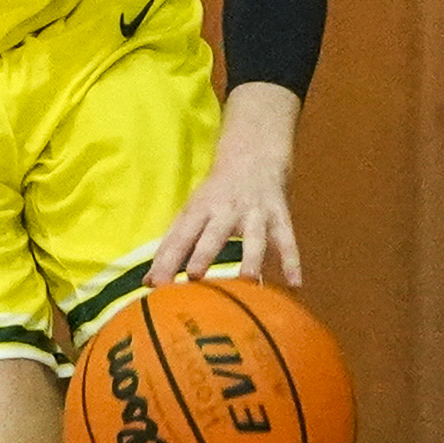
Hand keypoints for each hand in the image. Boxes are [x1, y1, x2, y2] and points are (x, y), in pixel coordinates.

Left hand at [148, 80, 304, 287]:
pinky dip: (292, 261)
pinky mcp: (278, 216)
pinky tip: (295, 284)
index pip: (179, 237)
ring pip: (254, 237)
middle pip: (213, 234)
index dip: (167, 260)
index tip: (156, 284)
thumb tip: (148, 283)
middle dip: (204, 254)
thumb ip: (171, 247)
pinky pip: (287, 240)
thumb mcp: (190, 213)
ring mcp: (254, 213)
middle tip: (194, 276)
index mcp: (199, 210)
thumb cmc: (214, 196)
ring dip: (251, 258)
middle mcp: (226, 211)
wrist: (253, 157)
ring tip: (247, 280)